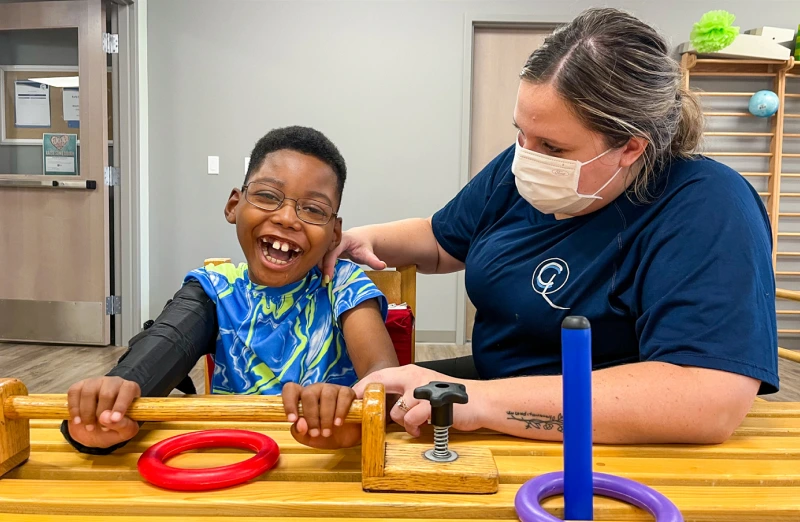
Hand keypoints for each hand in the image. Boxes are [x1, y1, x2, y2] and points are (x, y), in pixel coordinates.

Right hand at [66, 377, 140, 448]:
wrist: (95, 430)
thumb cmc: (115, 427)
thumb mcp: (126, 432)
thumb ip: (123, 425)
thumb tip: (106, 418)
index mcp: (130, 389)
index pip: (128, 390)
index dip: (121, 405)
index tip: (115, 419)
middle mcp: (113, 382)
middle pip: (106, 393)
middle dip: (101, 414)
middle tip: (101, 428)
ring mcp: (95, 382)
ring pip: (88, 393)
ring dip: (87, 413)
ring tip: (90, 427)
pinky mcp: (79, 386)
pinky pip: (74, 393)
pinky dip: (74, 409)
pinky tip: (78, 421)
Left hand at [281, 383, 361, 448]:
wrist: (346, 438)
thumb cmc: (323, 434)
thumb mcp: (308, 438)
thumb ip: (299, 431)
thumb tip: (300, 423)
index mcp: (302, 398)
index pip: (290, 389)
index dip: (289, 402)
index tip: (293, 420)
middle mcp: (315, 390)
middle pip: (308, 394)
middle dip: (311, 416)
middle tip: (315, 433)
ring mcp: (332, 389)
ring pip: (326, 396)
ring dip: (326, 417)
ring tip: (327, 432)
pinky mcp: (347, 392)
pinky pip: (343, 397)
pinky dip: (340, 411)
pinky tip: (338, 423)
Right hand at [320, 227, 386, 283]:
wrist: (360, 238)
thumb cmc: (363, 246)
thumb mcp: (369, 253)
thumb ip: (374, 260)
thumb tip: (383, 266)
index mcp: (342, 239)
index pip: (332, 252)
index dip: (329, 265)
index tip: (328, 278)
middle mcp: (332, 239)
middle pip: (321, 253)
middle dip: (320, 267)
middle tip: (322, 282)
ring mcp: (327, 243)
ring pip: (317, 255)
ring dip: (317, 268)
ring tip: (319, 281)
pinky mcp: (324, 249)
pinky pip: (318, 257)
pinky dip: (318, 266)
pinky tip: (318, 276)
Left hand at [352, 365, 483, 436]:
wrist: (477, 401)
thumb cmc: (449, 396)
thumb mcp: (424, 387)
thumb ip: (404, 391)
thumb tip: (380, 402)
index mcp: (410, 372)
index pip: (378, 375)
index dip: (362, 386)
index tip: (351, 397)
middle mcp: (415, 377)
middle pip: (381, 385)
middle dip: (371, 402)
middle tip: (367, 415)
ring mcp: (423, 390)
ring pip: (397, 410)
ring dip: (403, 422)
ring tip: (414, 425)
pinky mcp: (432, 405)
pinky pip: (412, 419)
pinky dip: (414, 427)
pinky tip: (421, 428)